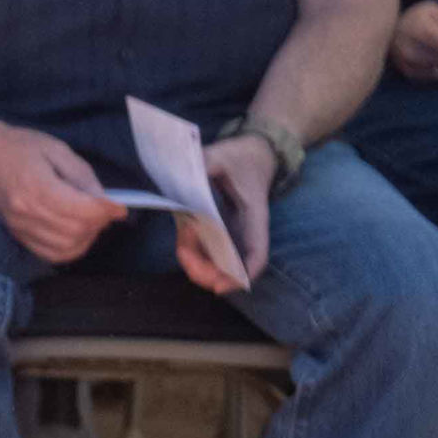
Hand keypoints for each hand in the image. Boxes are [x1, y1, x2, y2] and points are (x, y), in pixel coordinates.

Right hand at [0, 124, 127, 264]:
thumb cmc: (19, 146)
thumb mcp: (57, 150)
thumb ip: (82, 177)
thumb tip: (105, 202)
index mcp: (36, 187)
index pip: (81, 210)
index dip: (107, 210)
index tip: (120, 206)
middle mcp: (25, 213)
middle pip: (75, 231)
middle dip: (99, 223)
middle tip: (107, 211)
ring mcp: (19, 227)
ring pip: (64, 248)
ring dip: (86, 238)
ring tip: (92, 221)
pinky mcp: (16, 234)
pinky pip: (49, 254)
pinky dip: (69, 249)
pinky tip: (76, 234)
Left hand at [183, 131, 275, 292]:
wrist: (253, 151)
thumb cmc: (242, 156)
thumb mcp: (223, 155)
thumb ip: (205, 163)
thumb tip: (181, 173)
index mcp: (254, 217)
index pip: (256, 254)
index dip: (243, 274)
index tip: (222, 287)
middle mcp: (245, 231)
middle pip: (232, 266)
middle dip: (209, 273)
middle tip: (187, 263)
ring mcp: (232, 232)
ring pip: (217, 261)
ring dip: (199, 266)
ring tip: (183, 254)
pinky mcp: (218, 228)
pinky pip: (206, 249)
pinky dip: (194, 253)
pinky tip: (183, 247)